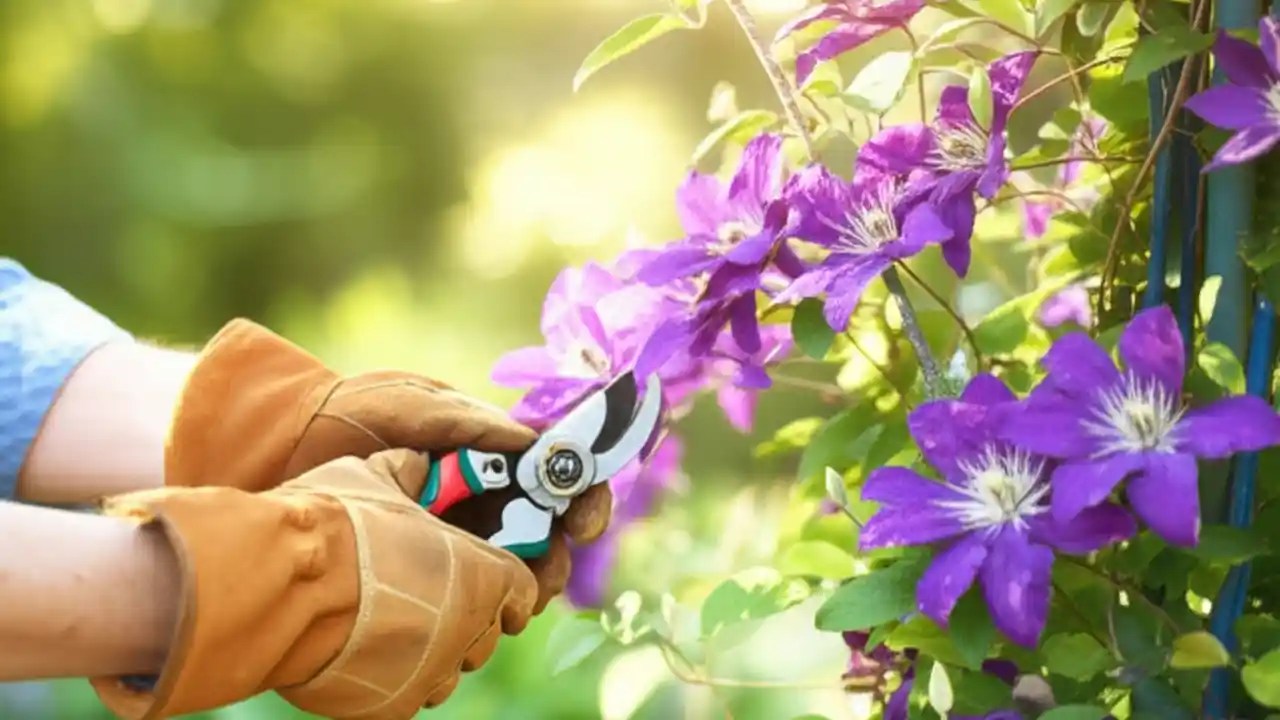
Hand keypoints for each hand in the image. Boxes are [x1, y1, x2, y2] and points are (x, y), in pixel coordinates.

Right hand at [93, 449, 537, 719]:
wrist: (279, 586)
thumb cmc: (333, 526)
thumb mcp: (375, 475)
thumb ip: (408, 472)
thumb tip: (420, 461)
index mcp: (483, 573)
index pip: (524, 592)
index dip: (509, 587)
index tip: (491, 581)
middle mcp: (469, 628)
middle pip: (487, 633)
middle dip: (467, 618)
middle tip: (429, 596)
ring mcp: (432, 672)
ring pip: (449, 670)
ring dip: (432, 651)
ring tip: (393, 625)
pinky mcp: (393, 705)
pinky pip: (406, 695)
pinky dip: (394, 678)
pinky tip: (365, 651)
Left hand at [166, 318, 612, 611]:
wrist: (273, 447)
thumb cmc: (343, 413)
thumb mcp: (403, 405)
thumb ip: (462, 421)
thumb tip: (530, 440)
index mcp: (489, 452)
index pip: (555, 473)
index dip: (583, 497)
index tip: (584, 523)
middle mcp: (480, 494)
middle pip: (544, 533)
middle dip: (555, 561)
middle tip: (542, 585)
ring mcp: (453, 533)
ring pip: (511, 571)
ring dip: (523, 595)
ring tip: (508, 613)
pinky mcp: (423, 567)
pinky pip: (466, 594)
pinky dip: (480, 612)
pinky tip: (473, 624)